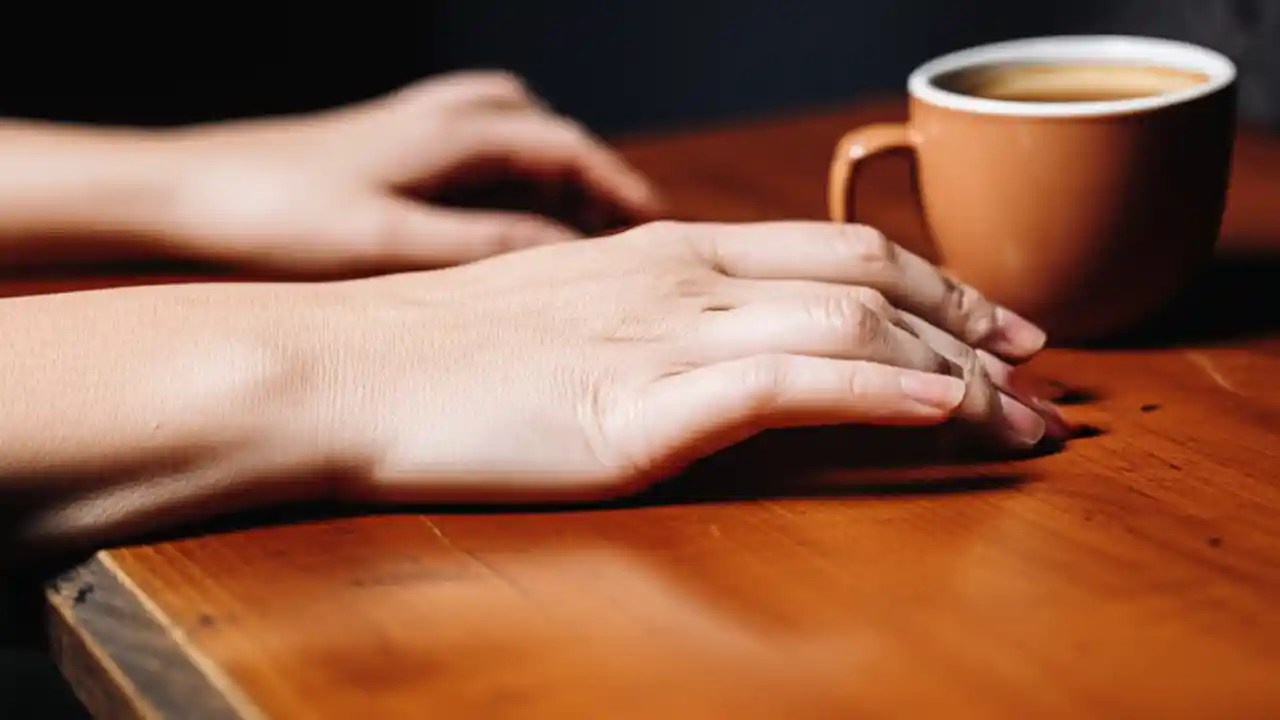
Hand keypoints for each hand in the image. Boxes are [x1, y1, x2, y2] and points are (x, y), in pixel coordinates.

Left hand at [159, 71, 660, 272]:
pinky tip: (501, 224)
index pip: (570, 153)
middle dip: (596, 182)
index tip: (661, 231)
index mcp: (454, 134)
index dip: (621, 192)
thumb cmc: (281, 216)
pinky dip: (508, 180)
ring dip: (552, 176)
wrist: (184, 191)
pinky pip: (476, 151)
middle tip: (629, 235)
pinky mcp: (387, 148)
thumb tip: (566, 255)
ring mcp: (414, 128)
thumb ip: (484, 243)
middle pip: (550, 138)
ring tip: (577, 229)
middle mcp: (442, 118)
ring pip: (513, 137)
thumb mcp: (392, 242)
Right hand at [305, 221, 1065, 503]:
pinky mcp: (642, 407)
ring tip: (1023, 411)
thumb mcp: (568, 316)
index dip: (933, 283)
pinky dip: (878, 391)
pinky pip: (789, 384)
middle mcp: (685, 275)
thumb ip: (648, 320)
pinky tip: (943, 412)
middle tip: (1039, 366)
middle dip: (972, 322)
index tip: (992, 324)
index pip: (836, 247)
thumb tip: (712, 346)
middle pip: (870, 275)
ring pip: (851, 325)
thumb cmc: (441, 353)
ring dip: (955, 371)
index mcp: (669, 251)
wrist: (343, 371)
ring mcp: (667, 336)